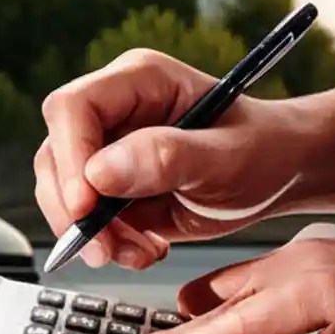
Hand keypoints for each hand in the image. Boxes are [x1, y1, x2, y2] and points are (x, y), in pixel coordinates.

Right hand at [36, 49, 330, 269]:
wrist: (278, 175)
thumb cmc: (264, 151)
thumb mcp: (227, 157)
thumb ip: (167, 159)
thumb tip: (99, 173)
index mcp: (138, 81)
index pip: (74, 109)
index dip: (70, 157)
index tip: (86, 205)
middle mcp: (111, 110)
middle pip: (56, 155)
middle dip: (75, 209)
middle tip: (105, 248)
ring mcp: (103, 148)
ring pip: (61, 192)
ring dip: (92, 233)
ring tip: (140, 252)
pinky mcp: (104, 185)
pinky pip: (81, 218)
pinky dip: (105, 243)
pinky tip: (142, 248)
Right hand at [110, 231, 334, 333]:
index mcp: (314, 292)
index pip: (221, 330)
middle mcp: (301, 265)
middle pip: (210, 297)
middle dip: (178, 330)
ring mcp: (305, 254)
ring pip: (229, 282)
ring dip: (212, 312)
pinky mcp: (312, 253)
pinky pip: (257, 275)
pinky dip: (243, 301)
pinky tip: (250, 326)